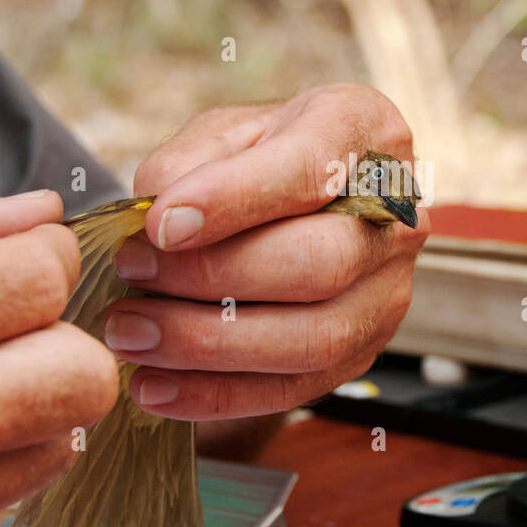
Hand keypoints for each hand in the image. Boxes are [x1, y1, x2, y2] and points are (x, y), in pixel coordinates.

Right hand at [0, 190, 118, 526]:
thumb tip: (38, 212)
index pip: (42, 278)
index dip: (37, 262)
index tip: (15, 267)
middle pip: (84, 371)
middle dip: (58, 342)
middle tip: (6, 333)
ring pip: (67, 437)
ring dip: (36, 407)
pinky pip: (18, 492)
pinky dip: (0, 463)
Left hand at [105, 84, 428, 420]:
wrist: (306, 199)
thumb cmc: (261, 156)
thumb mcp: (224, 131)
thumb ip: (189, 164)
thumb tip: (159, 225)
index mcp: (364, 132)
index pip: (308, 170)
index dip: (232, 200)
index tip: (159, 225)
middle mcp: (396, 218)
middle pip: (321, 264)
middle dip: (214, 278)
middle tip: (133, 276)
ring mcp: (388, 292)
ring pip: (313, 337)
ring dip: (209, 344)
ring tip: (131, 335)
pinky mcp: (363, 352)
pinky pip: (296, 388)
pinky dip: (219, 395)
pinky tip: (156, 387)